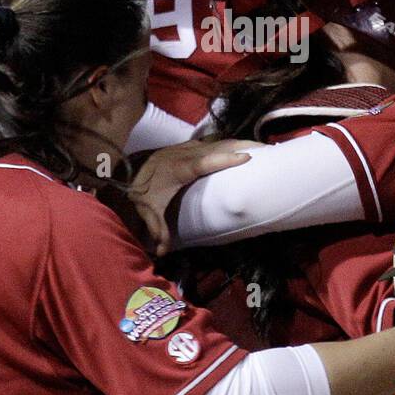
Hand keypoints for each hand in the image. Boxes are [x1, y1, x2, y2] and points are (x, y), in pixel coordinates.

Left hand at [128, 139, 256, 256]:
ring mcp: (188, 147)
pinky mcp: (189, 146)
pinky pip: (213, 142)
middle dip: (242, 146)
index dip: (225, 159)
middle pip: (218, 147)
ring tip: (261, 147)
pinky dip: (229, 144)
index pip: (204, 162)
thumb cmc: (142, 192)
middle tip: (266, 150)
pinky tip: (242, 147)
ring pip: (217, 141)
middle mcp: (186, 154)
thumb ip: (158, 230)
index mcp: (180, 169)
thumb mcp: (148, 211)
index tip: (246, 157)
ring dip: (238, 143)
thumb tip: (161, 253)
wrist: (127, 170)